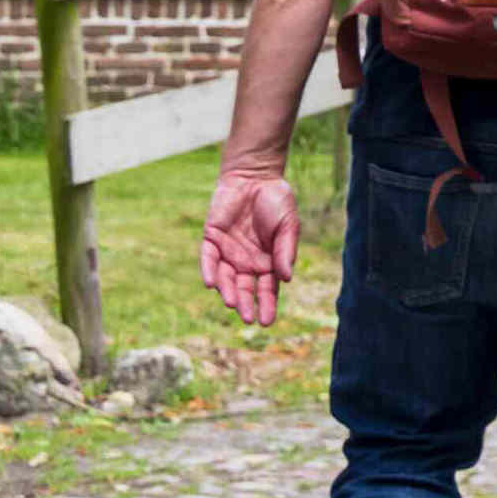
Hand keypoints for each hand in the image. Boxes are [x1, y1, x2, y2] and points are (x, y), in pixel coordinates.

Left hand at [200, 167, 299, 327]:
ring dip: (227, 292)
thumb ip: (285, 251)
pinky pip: (208, 259)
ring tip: (231, 303)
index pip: (266, 289)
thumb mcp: (288, 226)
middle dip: (246, 304)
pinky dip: (209, 271)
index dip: (267, 305)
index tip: (267, 321)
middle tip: (248, 318)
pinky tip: (212, 284)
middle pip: (244, 289)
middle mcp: (246, 262)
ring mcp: (228, 252)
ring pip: (225, 279)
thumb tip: (286, 279)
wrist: (255, 176)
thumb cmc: (276, 201)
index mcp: (267, 262)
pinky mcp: (211, 239)